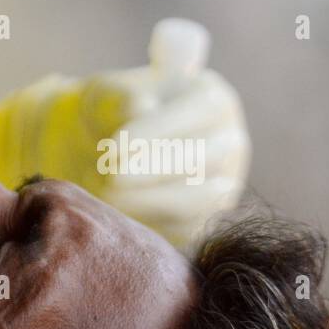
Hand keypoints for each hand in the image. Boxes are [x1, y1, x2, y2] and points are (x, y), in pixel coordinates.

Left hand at [4, 20, 248, 247]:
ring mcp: (221, 186)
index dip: (156, 129)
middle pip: (201, 158)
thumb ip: (121, 98)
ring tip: (102, 194)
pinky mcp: (201, 222)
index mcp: (212, 101)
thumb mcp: (106, 96)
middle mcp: (228, 144)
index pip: (199, 111)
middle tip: (109, 176)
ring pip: (195, 201)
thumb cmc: (106, 116)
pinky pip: (179, 232)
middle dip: (151, 170)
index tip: (114, 146)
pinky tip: (111, 213)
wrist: (100, 154)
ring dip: (144, 200)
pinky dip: (143, 225)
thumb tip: (141, 109)